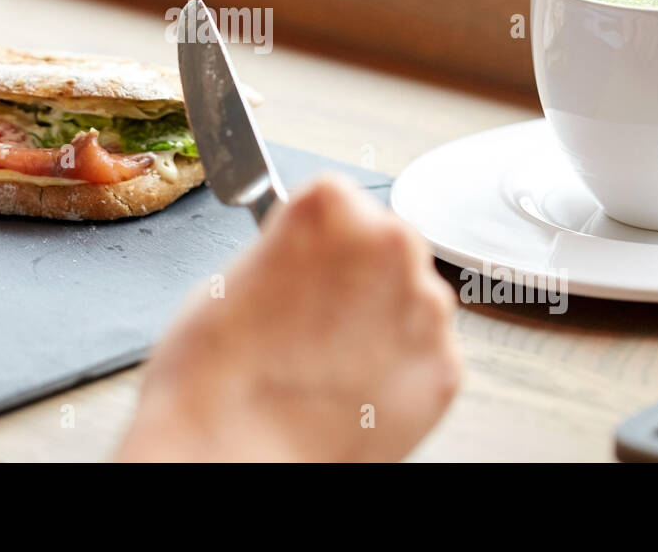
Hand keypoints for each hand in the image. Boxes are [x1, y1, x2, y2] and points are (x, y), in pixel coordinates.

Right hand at [117, 174, 461, 461]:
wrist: (232, 458)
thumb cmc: (211, 373)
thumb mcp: (229, 276)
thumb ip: (287, 251)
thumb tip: (304, 260)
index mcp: (331, 206)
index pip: (338, 199)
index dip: (313, 239)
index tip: (298, 264)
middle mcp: (391, 244)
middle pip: (383, 243)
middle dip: (357, 275)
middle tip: (310, 321)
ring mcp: (426, 309)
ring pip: (411, 297)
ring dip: (382, 319)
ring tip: (328, 362)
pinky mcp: (446, 369)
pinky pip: (427, 351)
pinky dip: (399, 368)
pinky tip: (353, 390)